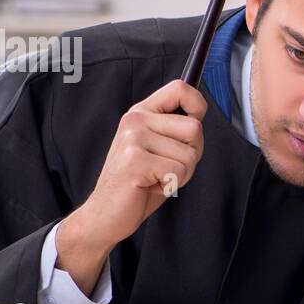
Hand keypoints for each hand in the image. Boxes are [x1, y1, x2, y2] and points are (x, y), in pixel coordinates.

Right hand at [58, 80, 205, 292]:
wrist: (105, 214)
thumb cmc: (137, 184)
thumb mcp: (157, 149)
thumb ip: (173, 131)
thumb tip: (198, 114)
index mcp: (141, 114)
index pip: (180, 88)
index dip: (197, 105)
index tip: (190, 130)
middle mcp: (135, 121)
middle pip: (195, 128)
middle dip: (192, 155)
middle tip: (167, 167)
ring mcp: (134, 139)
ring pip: (190, 154)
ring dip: (181, 174)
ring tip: (157, 178)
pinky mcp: (135, 160)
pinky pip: (179, 171)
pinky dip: (172, 185)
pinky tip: (151, 186)